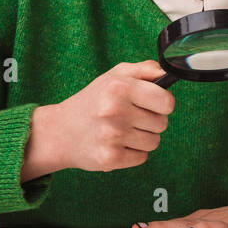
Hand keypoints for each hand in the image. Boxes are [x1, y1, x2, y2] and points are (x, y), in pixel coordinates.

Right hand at [21, 60, 174, 181]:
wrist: (60, 131)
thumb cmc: (92, 101)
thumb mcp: (114, 76)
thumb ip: (144, 69)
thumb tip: (167, 73)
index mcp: (119, 88)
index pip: (166, 102)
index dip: (162, 103)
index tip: (151, 104)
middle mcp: (115, 111)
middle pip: (162, 123)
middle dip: (150, 121)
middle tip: (129, 117)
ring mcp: (112, 136)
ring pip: (154, 142)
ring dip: (142, 138)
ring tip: (121, 130)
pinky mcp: (110, 158)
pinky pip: (142, 158)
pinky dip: (132, 153)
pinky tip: (116, 144)